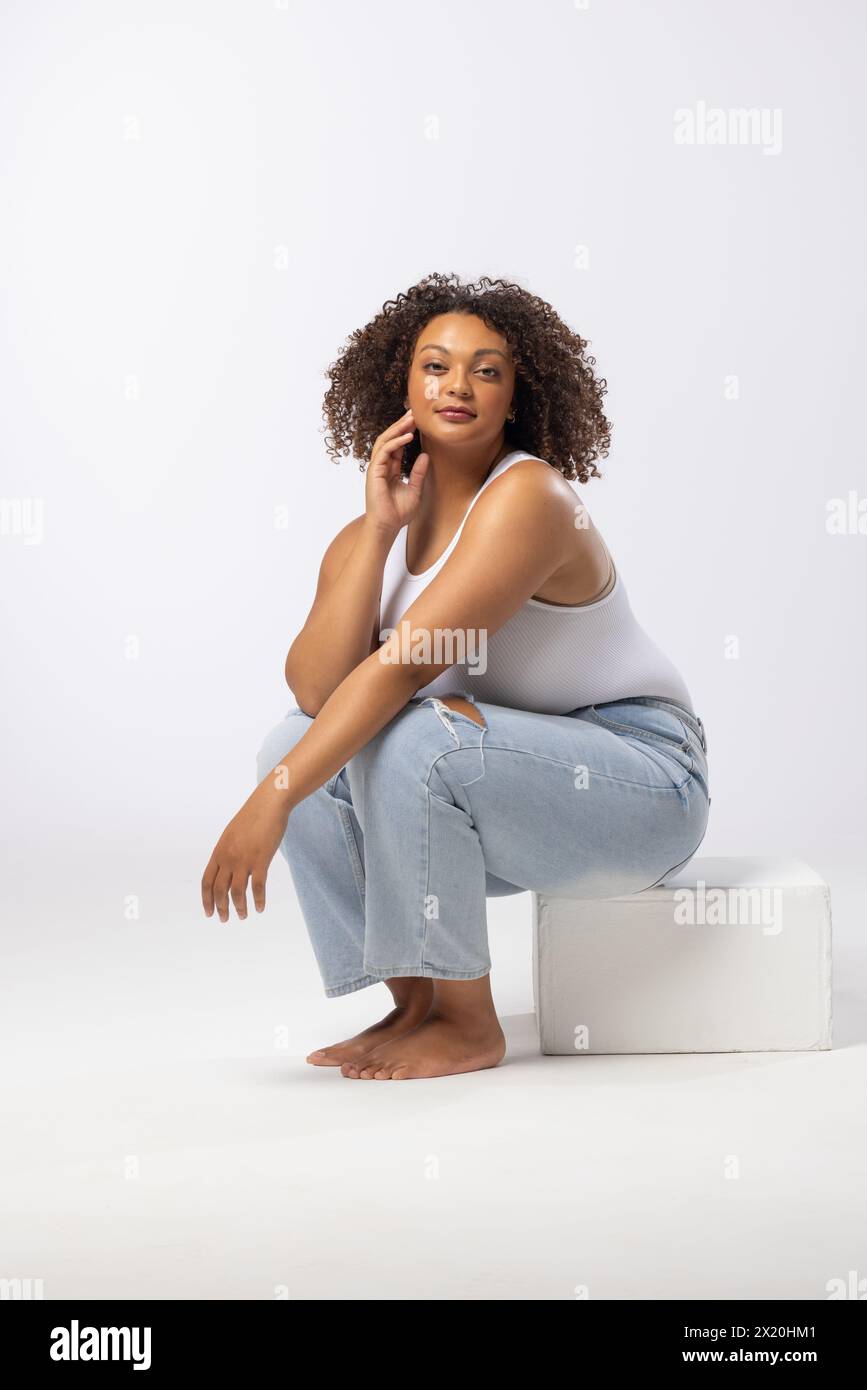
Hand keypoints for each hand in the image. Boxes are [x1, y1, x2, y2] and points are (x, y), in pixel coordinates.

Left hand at [201, 775, 291, 921]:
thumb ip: (227, 852)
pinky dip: (258, 900)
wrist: (268, 804)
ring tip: (242, 917)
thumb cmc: (252, 818)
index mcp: (219, 852)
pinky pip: (257, 887)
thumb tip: (226, 868)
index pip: (207, 881)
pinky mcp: (261, 860)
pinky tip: (260, 908)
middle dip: (221, 908)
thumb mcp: (232, 834)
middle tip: (224, 919)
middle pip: (219, 890)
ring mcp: (244, 859)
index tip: (208, 912)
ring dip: (239, 907)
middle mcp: (228, 858)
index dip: (206, 899)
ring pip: (237, 892)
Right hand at [364, 408, 428, 534]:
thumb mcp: (415, 490)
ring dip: (397, 429)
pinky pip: (383, 452)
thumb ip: (419, 473)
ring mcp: (376, 468)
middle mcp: (381, 466)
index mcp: (389, 469)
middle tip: (413, 412)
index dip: (405, 432)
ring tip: (410, 419)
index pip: (396, 445)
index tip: (417, 422)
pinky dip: (395, 443)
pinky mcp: (373, 472)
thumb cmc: (398, 513)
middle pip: (389, 439)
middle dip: (401, 425)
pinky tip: (407, 437)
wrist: (387, 527)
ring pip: (384, 441)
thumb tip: (425, 456)